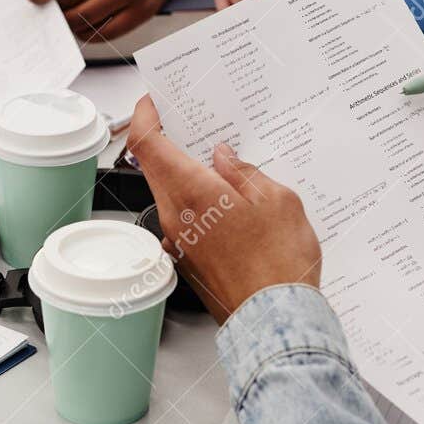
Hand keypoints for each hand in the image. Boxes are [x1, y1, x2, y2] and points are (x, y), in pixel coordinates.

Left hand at [128, 97, 320, 322]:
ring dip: (190, 173)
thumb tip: (224, 157)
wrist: (276, 324)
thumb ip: (244, 172)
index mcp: (191, 192)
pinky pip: (186, 218)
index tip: (154, 99)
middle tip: (199, 123)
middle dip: (172, 140)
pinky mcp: (189, 260)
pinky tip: (232, 204)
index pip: (146, 142)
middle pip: (156, 166)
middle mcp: (175, 216)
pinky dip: (201, 202)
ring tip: (227, 164)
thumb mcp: (277, 201)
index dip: (144, 114)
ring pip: (171, 193)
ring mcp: (179, 241)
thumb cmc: (279, 267)